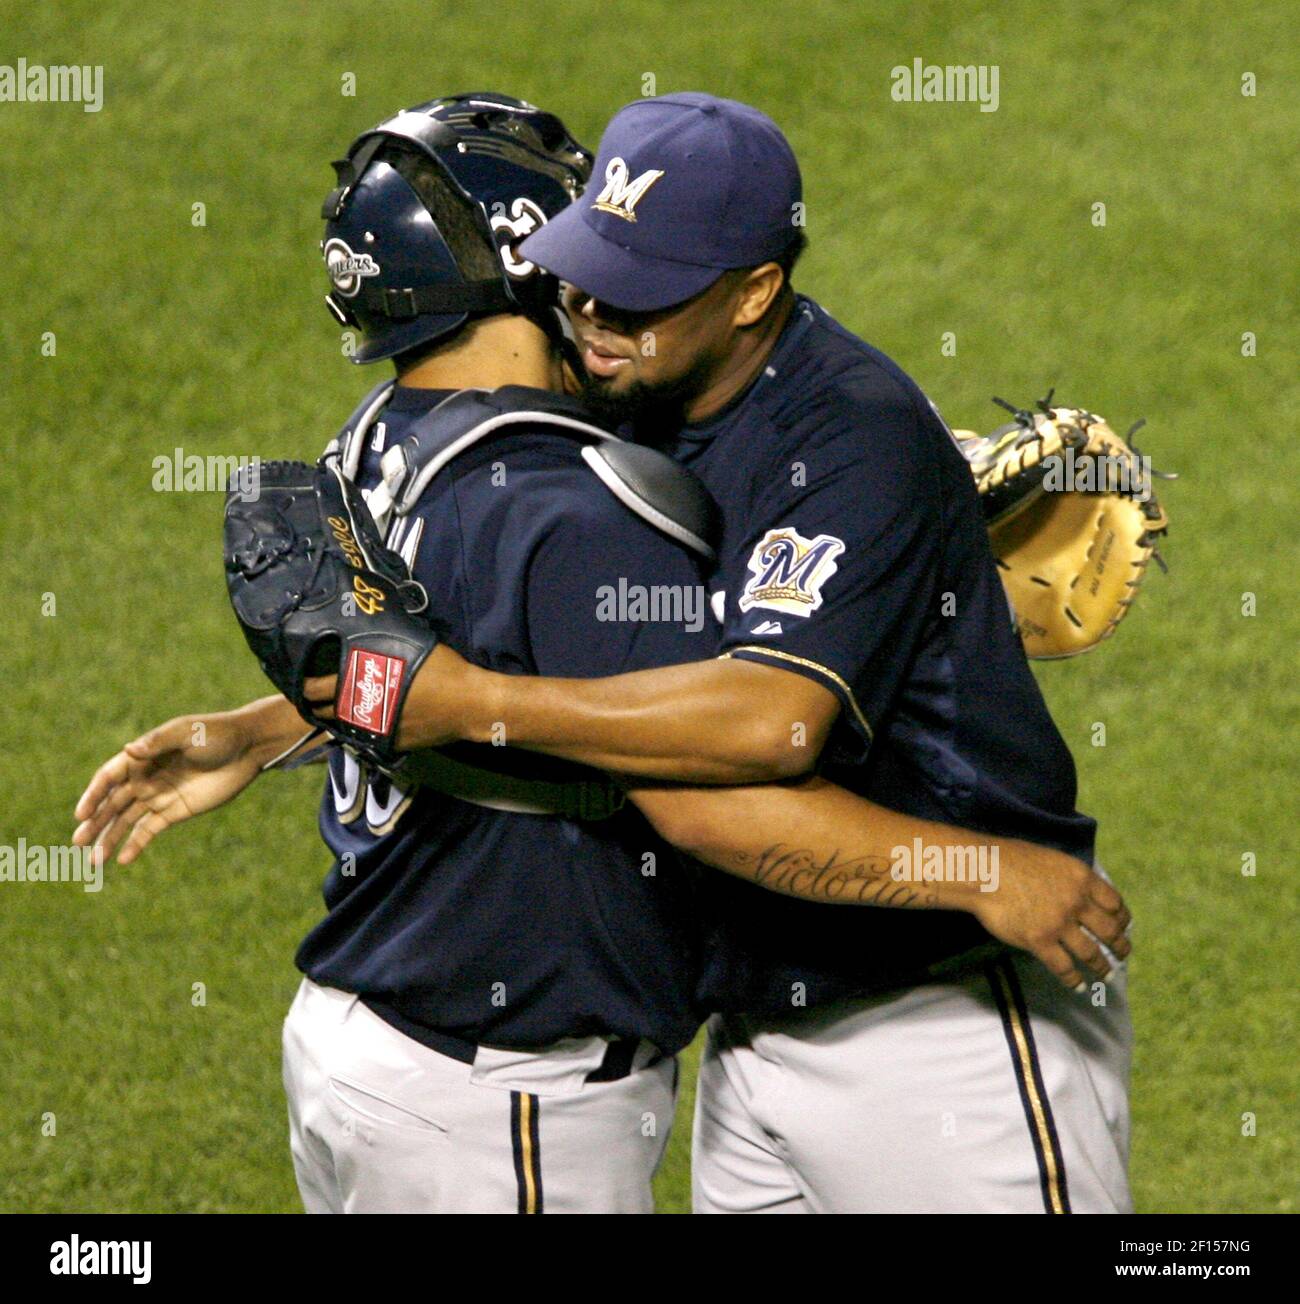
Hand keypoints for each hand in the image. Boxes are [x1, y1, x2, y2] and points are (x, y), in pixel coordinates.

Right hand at [72, 713, 264, 864]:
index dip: (93, 795)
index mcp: (141, 756)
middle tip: (77, 842)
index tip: (82, 815)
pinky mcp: (174, 811)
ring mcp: (158, 796)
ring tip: (94, 861)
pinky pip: (149, 831)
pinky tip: (122, 860)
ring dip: (109, 839)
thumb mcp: (187, 733)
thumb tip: (129, 749)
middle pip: (112, 803)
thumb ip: (158, 743)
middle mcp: (144, 778)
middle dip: (94, 823)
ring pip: (125, 821)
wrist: (247, 748)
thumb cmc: (216, 734)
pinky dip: (135, 845)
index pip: (108, 778)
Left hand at [304, 642, 481, 749]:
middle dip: (315, 707)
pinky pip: (368, 737)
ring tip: (333, 711)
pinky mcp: (393, 744)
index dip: (306, 686)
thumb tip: (372, 634)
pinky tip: (364, 721)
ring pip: (344, 728)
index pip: (319, 689)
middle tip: (313, 699)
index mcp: (364, 684)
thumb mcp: (412, 646)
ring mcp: (378, 731)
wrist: (470, 704)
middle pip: (325, 713)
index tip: (304, 682)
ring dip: (337, 720)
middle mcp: (365, 711)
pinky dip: (362, 730)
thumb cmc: (444, 670)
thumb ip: (386, 644)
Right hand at [971, 845, 1131, 990]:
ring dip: (1101, 967)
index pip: (1115, 903)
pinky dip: (1074, 980)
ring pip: (1090, 953)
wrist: (984, 871)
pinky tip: (1078, 986)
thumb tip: (1080, 892)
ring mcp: (1058, 924)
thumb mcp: (1051, 859)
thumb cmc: (1010, 859)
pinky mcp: (1039, 942)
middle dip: (1120, 946)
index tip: (1123, 926)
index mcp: (1081, 878)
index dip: (1122, 918)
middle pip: (1109, 931)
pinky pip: (1063, 967)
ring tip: (1106, 975)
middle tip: (1123, 954)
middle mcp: (1076, 903)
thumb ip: (1070, 878)